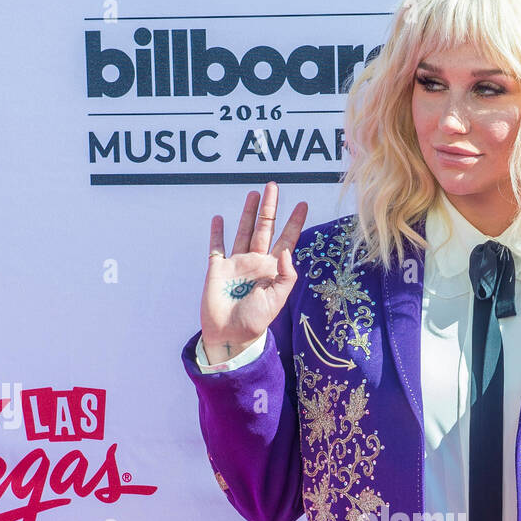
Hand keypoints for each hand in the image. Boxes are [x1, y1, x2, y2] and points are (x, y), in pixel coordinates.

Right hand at [200, 183, 307, 363]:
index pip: (286, 240)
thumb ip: (286, 275)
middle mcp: (256, 262)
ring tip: (254, 194)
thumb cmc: (256, 321)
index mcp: (272, 269)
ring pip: (243, 231)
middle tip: (274, 186)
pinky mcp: (217, 269)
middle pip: (264, 228)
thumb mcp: (277, 300)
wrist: (230, 335)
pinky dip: (217, 233)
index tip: (303, 204)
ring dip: (248, 213)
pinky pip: (216, 247)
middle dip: (270, 207)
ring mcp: (236, 264)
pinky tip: (219, 218)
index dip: (295, 222)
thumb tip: (285, 250)